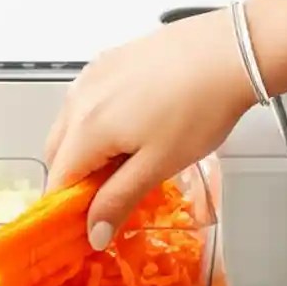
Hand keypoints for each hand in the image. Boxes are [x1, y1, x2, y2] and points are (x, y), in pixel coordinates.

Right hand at [44, 7, 257, 250]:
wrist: (229, 51)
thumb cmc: (199, 109)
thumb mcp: (159, 165)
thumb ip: (118, 200)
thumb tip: (94, 234)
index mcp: (85, 129)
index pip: (57, 181)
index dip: (70, 208)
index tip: (93, 222)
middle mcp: (77, 100)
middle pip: (57, 153)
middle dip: (76, 179)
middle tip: (114, 192)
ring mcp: (89, 76)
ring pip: (70, 125)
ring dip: (85, 149)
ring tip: (128, 155)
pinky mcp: (105, 61)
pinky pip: (85, 100)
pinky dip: (95, 121)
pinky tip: (132, 122)